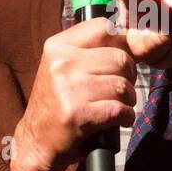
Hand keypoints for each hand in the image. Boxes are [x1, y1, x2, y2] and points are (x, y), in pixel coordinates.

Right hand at [9, 17, 137, 170]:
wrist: (36, 142)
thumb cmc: (57, 104)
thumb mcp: (64, 69)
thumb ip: (91, 52)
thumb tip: (134, 39)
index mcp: (57, 47)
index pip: (103, 28)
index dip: (120, 45)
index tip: (117, 63)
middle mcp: (61, 63)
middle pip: (120, 58)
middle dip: (129, 76)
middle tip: (119, 90)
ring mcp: (69, 89)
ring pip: (123, 86)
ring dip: (128, 99)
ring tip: (118, 106)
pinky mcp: (78, 115)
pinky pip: (120, 110)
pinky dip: (126, 117)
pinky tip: (117, 120)